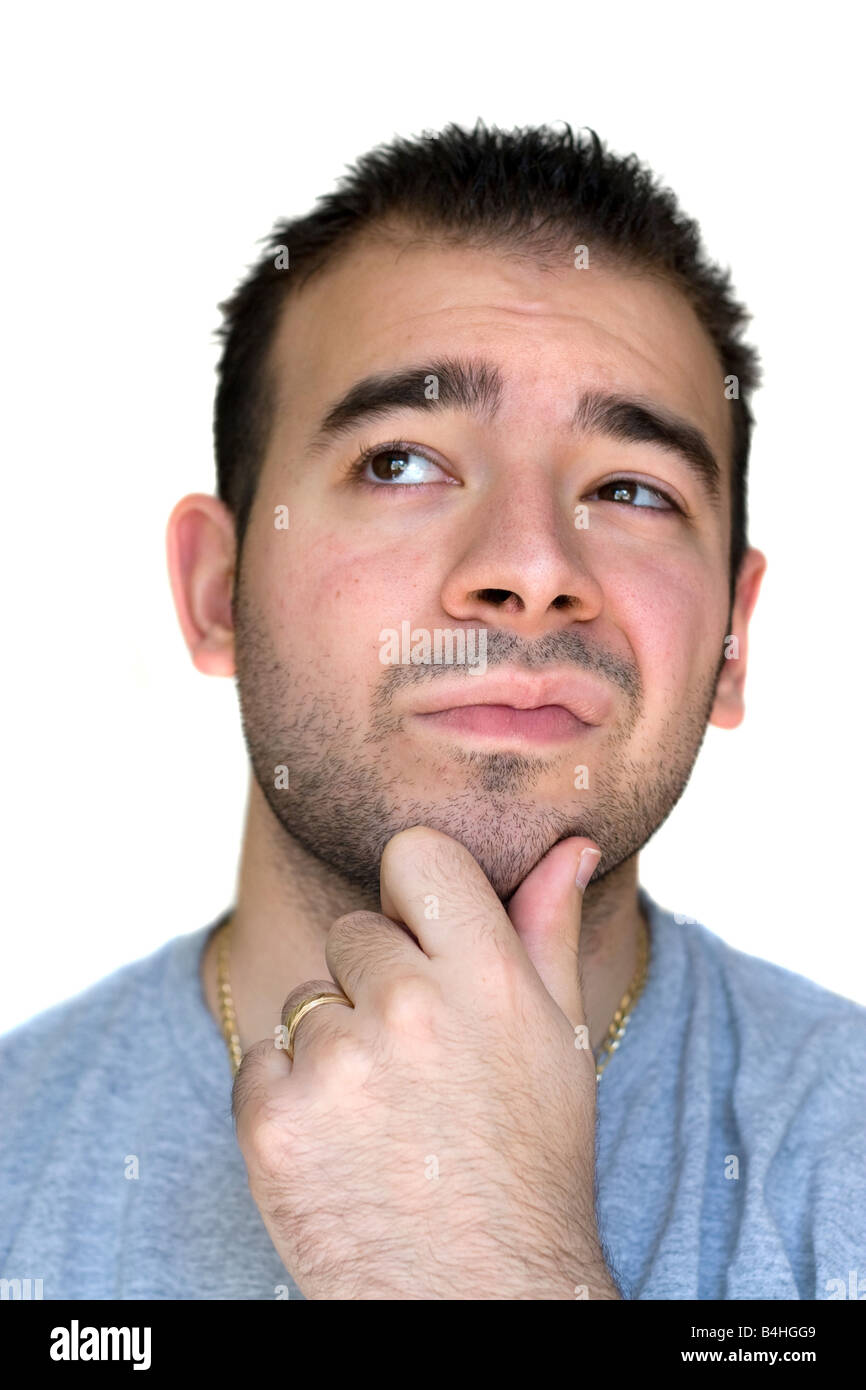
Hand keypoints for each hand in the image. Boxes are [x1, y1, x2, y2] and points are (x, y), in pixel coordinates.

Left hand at [232, 826, 619, 1299]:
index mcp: (487, 977)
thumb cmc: (529, 1166)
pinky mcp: (271, 1121)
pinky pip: (262, 1062)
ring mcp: (335, 1066)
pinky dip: (288, 1098)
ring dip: (332, 1046)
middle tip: (418, 1064)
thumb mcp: (559, 1044)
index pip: (416, 854)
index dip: (414, 893)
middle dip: (376, 983)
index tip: (423, 937)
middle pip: (354, 933)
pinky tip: (341, 1146)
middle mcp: (408, 1007)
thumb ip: (549, 930)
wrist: (478, 1301)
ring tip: (385, 1116)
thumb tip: (571, 843)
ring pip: (307, 1001)